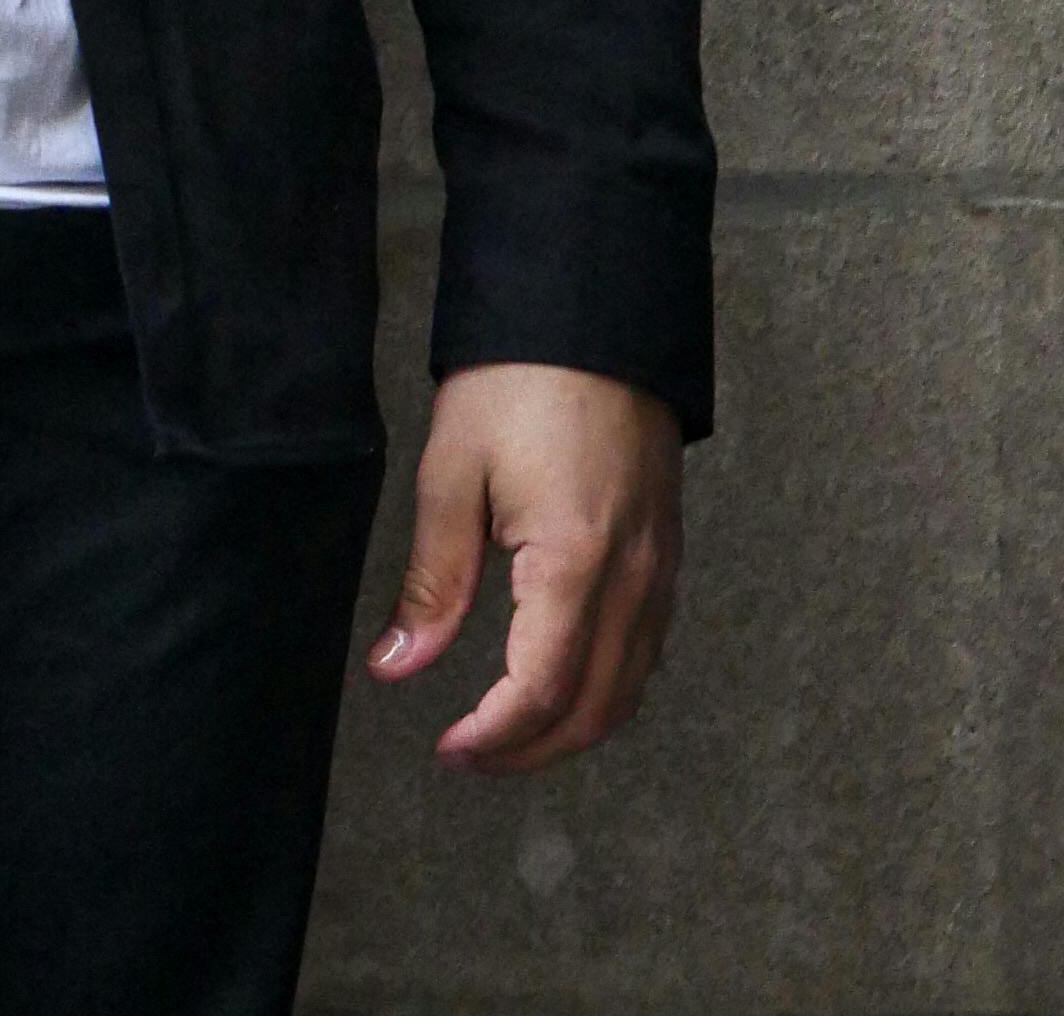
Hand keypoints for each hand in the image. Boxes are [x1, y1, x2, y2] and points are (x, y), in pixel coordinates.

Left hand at [367, 362, 682, 768]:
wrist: (593, 310)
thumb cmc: (516, 381)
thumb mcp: (453, 471)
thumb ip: (433, 580)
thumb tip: (396, 666)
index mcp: (575, 563)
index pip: (541, 690)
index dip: (495, 736)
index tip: (448, 748)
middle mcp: (633, 578)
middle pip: (595, 707)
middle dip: (532, 748)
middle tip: (471, 754)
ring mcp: (660, 566)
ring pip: (631, 687)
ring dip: (573, 727)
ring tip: (510, 730)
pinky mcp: (668, 548)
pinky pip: (649, 648)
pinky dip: (609, 687)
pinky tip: (566, 680)